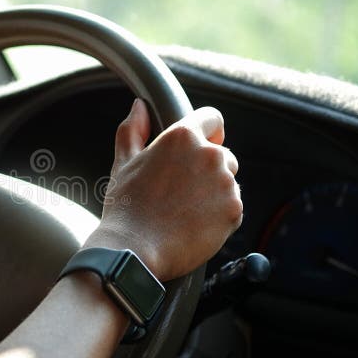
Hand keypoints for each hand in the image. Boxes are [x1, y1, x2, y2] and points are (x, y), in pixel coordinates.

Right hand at [83, 99, 241, 281]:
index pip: (212, 119)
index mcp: (181, 137)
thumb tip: (139, 107)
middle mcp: (208, 154)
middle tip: (179, 192)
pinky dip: (218, 217)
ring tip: (183, 212)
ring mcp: (225, 182)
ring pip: (228, 182)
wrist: (134, 250)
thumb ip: (133, 130)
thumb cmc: (126, 207)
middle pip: (222, 154)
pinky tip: (192, 225)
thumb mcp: (123, 163)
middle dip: (207, 170)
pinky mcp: (234, 209)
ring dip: (213, 194)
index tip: (198, 149)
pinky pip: (232, 208)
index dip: (208, 132)